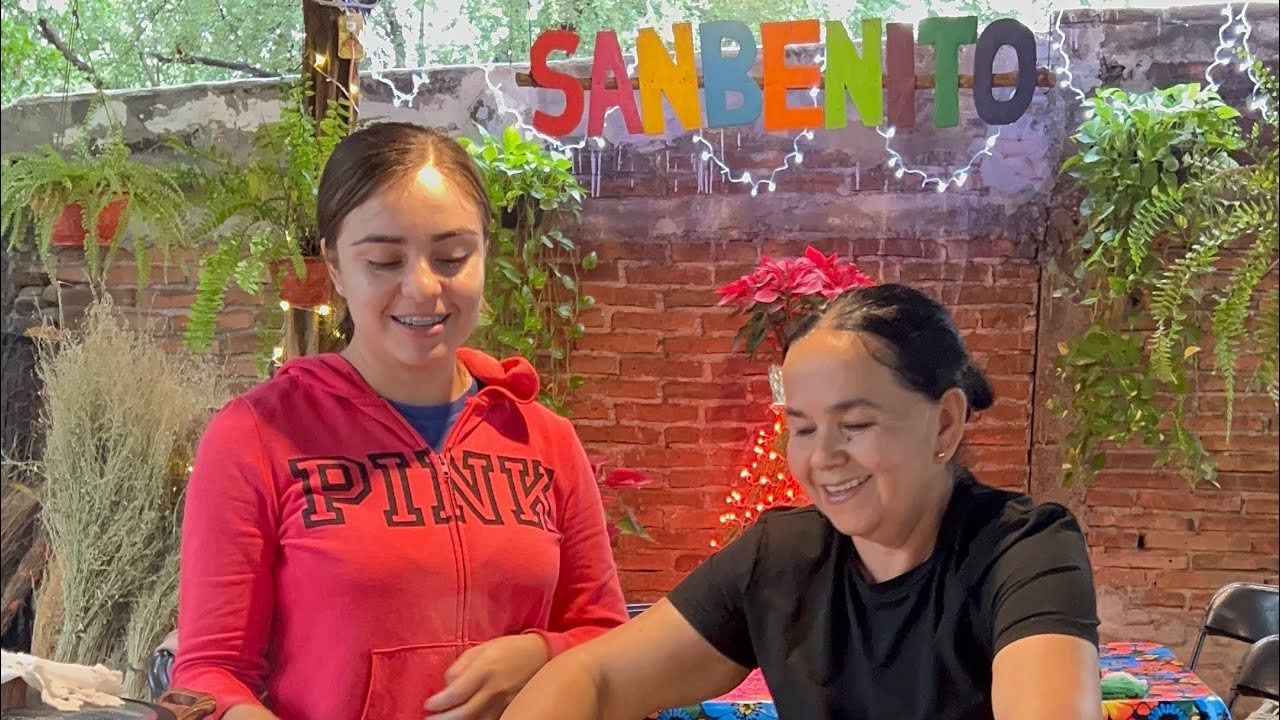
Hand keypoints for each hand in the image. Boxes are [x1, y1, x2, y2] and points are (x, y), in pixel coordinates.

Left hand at [424, 634, 549, 719]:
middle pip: (464, 713)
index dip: (439, 702)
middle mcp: (495, 688)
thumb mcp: (481, 648)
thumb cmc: (507, 648)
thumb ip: (461, 665)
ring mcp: (505, 702)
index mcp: (485, 669)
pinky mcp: (512, 709)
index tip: (428, 705)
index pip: (456, 693)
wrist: (540, 654)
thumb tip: (447, 685)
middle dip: (443, 719)